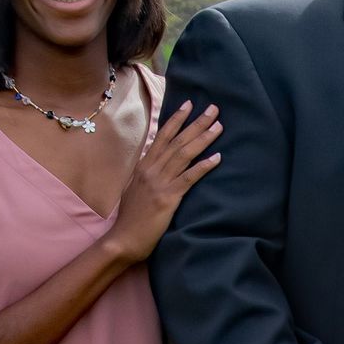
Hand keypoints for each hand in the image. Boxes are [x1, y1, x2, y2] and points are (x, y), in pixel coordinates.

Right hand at [105, 102, 221, 263]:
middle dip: (196, 123)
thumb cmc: (131, 218)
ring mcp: (159, 183)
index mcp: (143, 166)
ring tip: (219, 126)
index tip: (189, 104)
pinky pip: (188, 178)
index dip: (176, 119)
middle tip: (213, 108)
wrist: (123, 239)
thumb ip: (146, 175)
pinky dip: (203, 166)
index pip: (162, 136)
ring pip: (184, 154)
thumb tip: (156, 164)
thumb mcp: (135, 189)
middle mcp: (151, 170)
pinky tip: (217, 157)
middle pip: (177, 140)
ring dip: (203, 138)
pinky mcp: (168, 198)